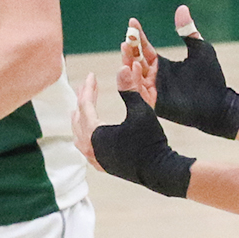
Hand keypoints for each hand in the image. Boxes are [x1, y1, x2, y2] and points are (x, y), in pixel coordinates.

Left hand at [71, 71, 194, 195]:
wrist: (160, 171)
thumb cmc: (150, 141)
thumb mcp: (140, 111)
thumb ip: (129, 89)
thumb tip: (123, 67)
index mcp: (95, 133)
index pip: (85, 105)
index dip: (88, 87)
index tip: (91, 75)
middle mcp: (90, 147)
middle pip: (78, 118)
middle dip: (83, 100)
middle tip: (88, 86)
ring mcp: (95, 158)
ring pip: (78, 134)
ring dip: (80, 117)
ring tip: (83, 106)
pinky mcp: (102, 165)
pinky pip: (85, 147)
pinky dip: (85, 134)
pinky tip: (91, 130)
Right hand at [127, 6, 238, 137]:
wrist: (220, 103)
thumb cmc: (211, 77)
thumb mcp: (200, 49)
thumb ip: (188, 31)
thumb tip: (182, 7)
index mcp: (162, 64)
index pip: (144, 48)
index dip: (137, 35)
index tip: (132, 22)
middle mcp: (155, 77)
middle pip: (134, 61)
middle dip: (129, 50)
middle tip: (127, 39)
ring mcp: (154, 91)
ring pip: (133, 77)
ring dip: (127, 64)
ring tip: (127, 51)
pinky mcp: (156, 104)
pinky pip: (139, 94)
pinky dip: (133, 83)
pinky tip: (135, 69)